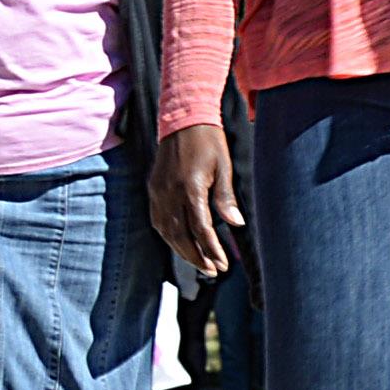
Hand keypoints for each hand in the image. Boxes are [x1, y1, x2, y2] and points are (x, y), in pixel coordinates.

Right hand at [150, 121, 242, 275]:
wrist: (182, 118)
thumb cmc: (209, 142)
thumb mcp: (224, 167)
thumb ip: (225, 198)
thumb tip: (236, 224)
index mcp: (190, 188)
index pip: (200, 229)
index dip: (212, 250)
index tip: (223, 265)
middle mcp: (170, 193)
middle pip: (180, 235)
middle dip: (197, 257)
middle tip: (213, 271)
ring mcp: (158, 192)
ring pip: (166, 231)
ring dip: (182, 250)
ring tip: (199, 261)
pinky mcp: (154, 189)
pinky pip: (158, 220)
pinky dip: (170, 235)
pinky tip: (180, 242)